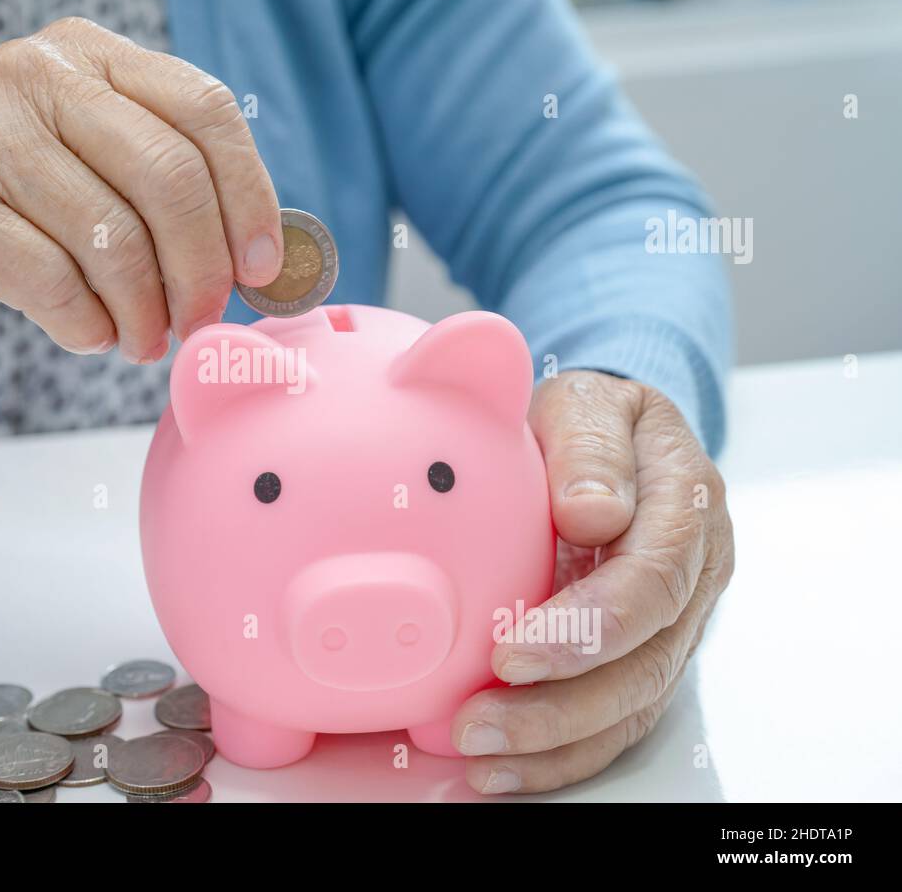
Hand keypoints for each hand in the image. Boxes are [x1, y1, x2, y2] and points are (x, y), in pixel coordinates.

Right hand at [0, 17, 283, 362]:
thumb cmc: (29, 193)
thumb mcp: (101, 157)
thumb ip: (175, 187)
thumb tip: (262, 266)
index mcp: (95, 55)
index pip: (204, 111)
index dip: (249, 196)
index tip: (262, 268)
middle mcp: (39, 76)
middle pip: (166, 176)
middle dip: (200, 269)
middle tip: (203, 321)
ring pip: (111, 239)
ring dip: (144, 313)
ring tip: (145, 341)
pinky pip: (51, 281)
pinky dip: (87, 325)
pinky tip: (93, 334)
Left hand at [451, 370, 734, 792]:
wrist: (611, 438)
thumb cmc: (590, 421)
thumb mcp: (587, 403)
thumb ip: (590, 447)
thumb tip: (594, 511)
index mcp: (686, 506)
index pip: (652, 580)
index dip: (590, 626)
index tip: (513, 651)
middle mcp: (693, 576)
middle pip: (646, 663)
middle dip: (562, 706)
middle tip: (478, 721)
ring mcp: (673, 624)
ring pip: (631, 704)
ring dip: (554, 740)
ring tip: (479, 753)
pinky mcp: (641, 655)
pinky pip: (613, 719)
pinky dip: (560, 753)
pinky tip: (502, 768)